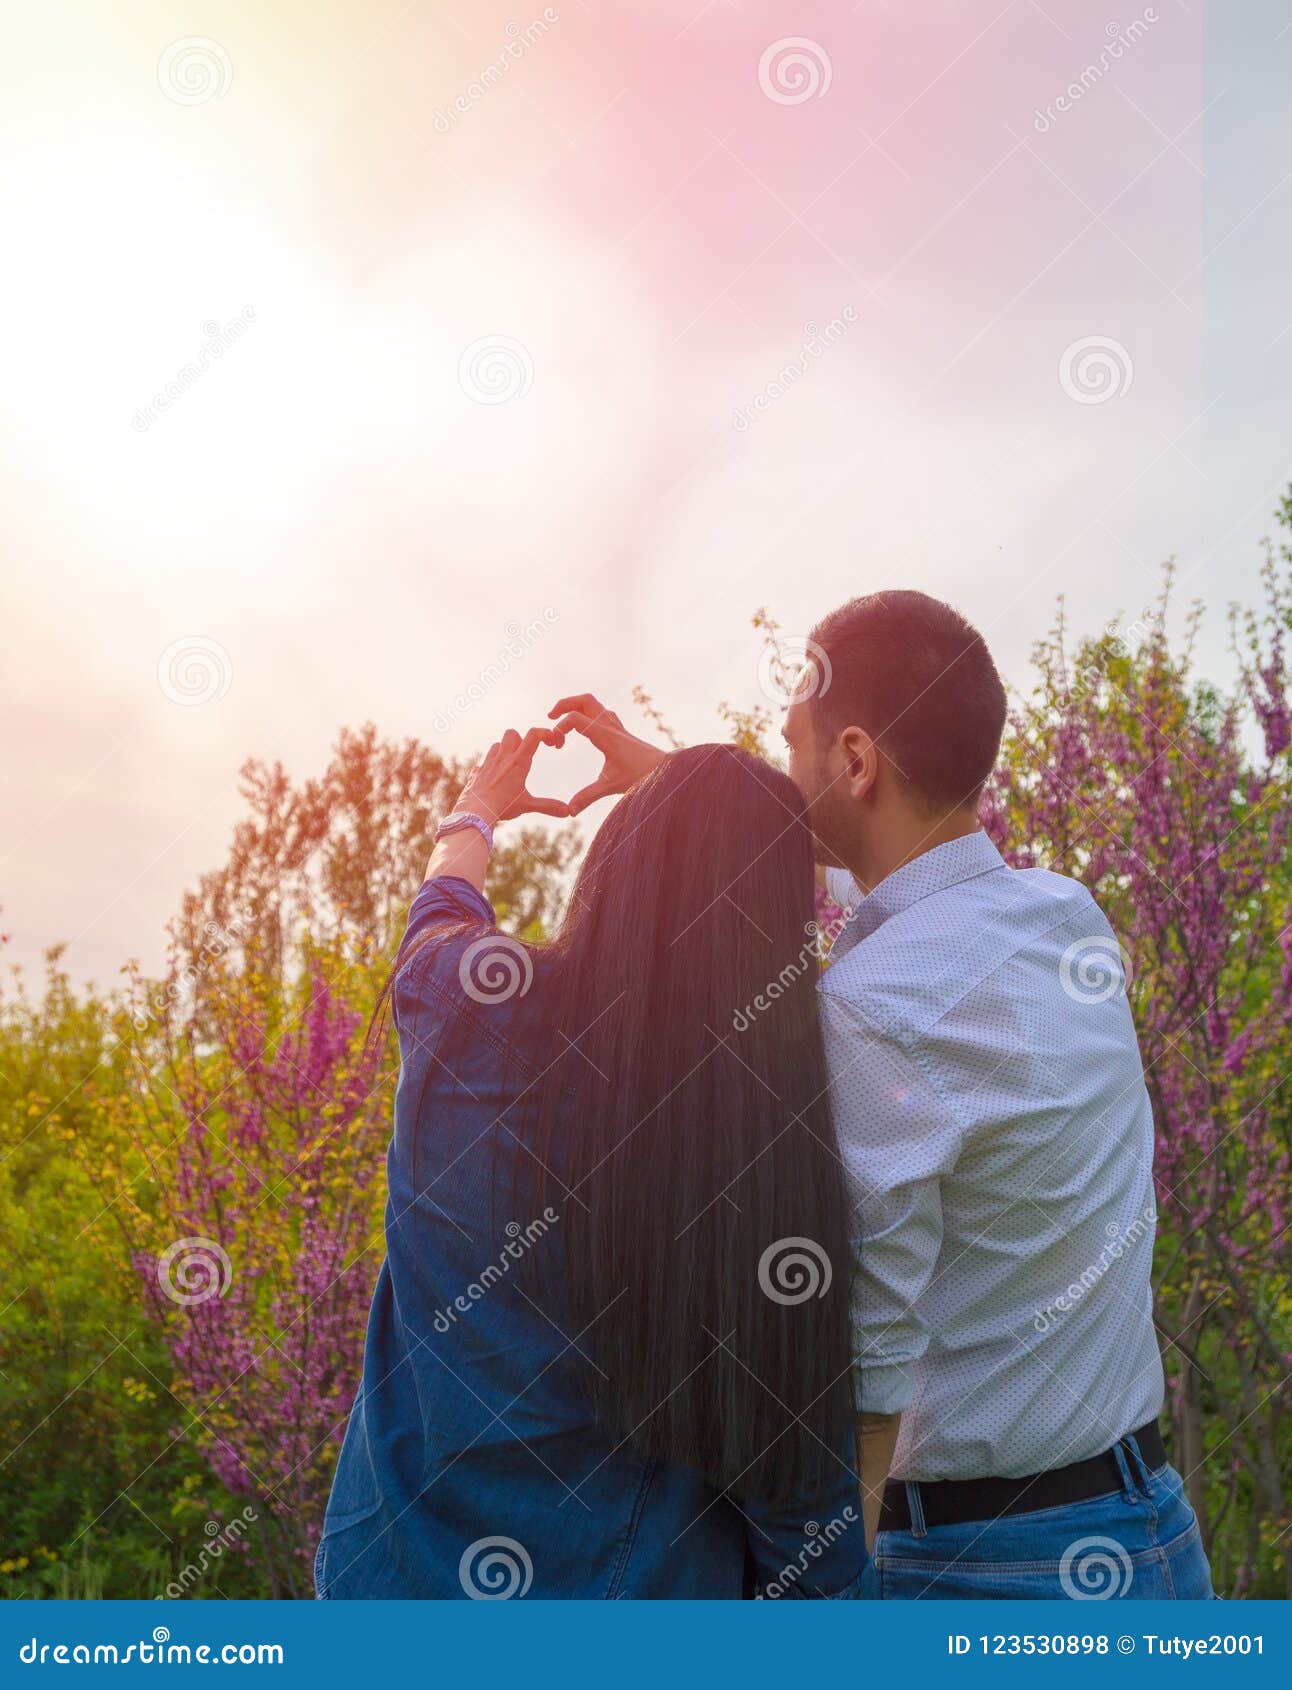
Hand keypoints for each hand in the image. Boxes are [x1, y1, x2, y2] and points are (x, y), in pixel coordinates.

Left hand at [458, 728, 568, 825]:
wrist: (476, 812)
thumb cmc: (503, 806)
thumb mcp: (528, 805)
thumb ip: (548, 806)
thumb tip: (567, 811)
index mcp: (518, 762)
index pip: (534, 735)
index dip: (545, 733)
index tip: (551, 743)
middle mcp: (502, 758)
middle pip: (512, 733)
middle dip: (521, 739)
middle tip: (526, 755)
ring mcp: (488, 763)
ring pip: (497, 744)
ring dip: (505, 750)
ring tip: (511, 766)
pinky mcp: (477, 772)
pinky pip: (484, 762)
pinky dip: (490, 766)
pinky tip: (494, 779)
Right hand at [548, 694, 667, 815]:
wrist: (665, 771)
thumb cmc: (641, 777)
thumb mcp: (611, 787)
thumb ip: (588, 797)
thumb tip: (569, 811)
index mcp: (606, 737)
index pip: (576, 719)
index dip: (560, 728)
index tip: (557, 745)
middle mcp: (611, 726)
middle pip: (585, 700)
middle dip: (564, 704)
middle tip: (551, 717)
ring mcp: (617, 726)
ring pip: (593, 702)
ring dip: (575, 706)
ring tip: (562, 720)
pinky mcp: (621, 730)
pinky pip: (601, 712)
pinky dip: (587, 713)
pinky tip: (583, 728)